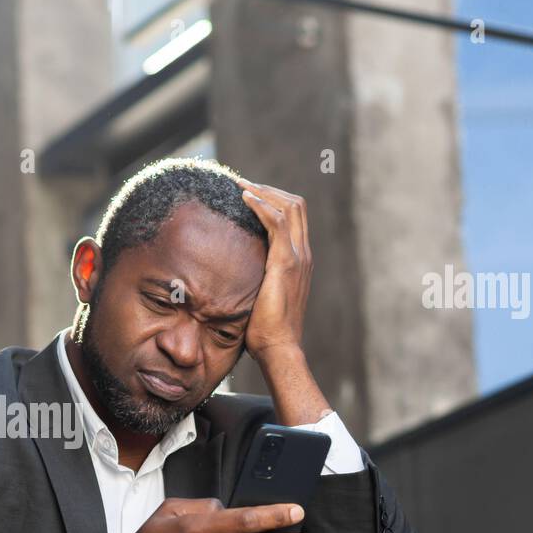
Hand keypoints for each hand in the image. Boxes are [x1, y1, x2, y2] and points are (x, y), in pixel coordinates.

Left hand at [235, 177, 312, 360]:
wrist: (278, 348)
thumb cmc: (265, 331)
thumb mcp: (259, 298)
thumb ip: (253, 282)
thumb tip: (229, 278)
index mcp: (299, 262)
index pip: (294, 219)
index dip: (274, 202)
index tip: (249, 195)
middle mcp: (303, 255)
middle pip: (296, 205)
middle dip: (269, 190)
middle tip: (243, 184)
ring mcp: (298, 257)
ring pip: (289, 207)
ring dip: (264, 192)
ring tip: (240, 185)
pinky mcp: (285, 263)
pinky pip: (277, 222)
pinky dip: (261, 205)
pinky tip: (244, 198)